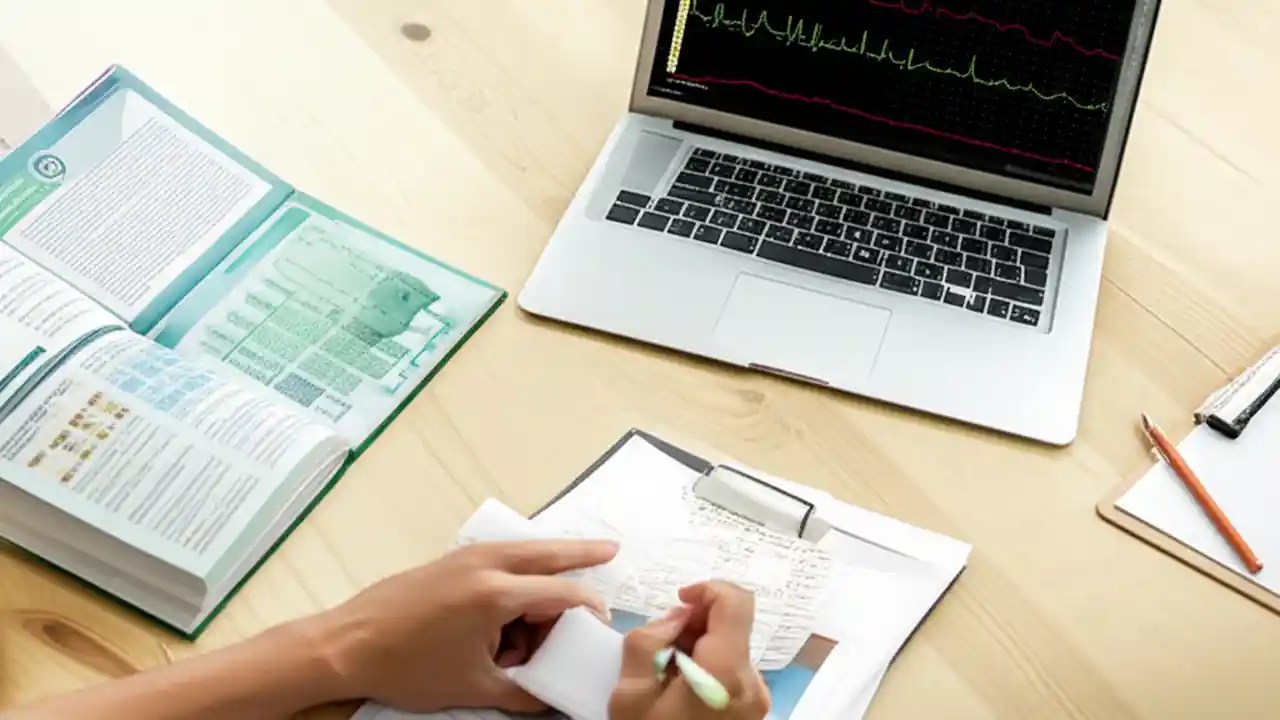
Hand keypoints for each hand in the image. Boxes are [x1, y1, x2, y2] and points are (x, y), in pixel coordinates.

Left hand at [315, 539, 617, 712]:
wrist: (346, 645)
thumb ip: (523, 693)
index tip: (601, 625)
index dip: (589, 609)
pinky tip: (522, 590)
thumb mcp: (474, 688)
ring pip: (523, 550)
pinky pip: (498, 558)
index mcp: (497, 593)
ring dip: (548, 562)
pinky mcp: (448, 562)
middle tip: (612, 549)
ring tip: (574, 570)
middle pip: (548, 552)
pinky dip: (519, 568)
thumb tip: (551, 699)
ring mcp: (464, 558)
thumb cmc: (406, 666)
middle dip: (583, 552)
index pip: (563, 593)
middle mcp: (485, 564)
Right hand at [609, 582, 769, 719]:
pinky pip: (730, 670)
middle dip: (693, 624)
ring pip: (729, 646)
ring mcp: (756, 699)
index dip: (706, 589)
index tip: (677, 602)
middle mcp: (752, 682)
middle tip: (659, 650)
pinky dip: (705, 667)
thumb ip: (648, 641)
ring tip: (665, 676)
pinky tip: (678, 691)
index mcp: (727, 671)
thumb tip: (676, 615)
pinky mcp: (752, 710)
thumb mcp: (630, 695)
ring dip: (696, 647)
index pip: (737, 601)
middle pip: (730, 624)